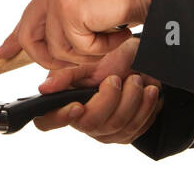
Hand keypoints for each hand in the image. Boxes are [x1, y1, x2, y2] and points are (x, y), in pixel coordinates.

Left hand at [0, 0, 169, 67]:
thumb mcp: (92, 7)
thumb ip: (68, 21)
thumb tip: (51, 49)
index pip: (29, 15)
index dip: (15, 38)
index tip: (3, 53)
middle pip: (31, 37)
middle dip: (52, 58)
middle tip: (80, 58)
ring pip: (58, 50)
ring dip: (89, 52)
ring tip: (111, 35)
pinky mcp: (69, 9)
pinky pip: (77, 48)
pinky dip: (101, 48)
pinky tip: (117, 33)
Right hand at [32, 36, 163, 143]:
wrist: (139, 60)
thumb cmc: (109, 59)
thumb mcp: (87, 63)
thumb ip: (66, 76)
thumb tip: (44, 89)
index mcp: (66, 102)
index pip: (47, 121)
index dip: (60, 118)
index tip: (77, 106)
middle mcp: (83, 120)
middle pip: (91, 122)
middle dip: (110, 98)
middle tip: (118, 78)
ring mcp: (105, 131)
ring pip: (118, 125)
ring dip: (132, 98)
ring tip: (137, 79)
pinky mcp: (126, 134)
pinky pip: (137, 128)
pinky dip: (147, 106)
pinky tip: (149, 91)